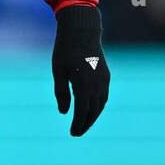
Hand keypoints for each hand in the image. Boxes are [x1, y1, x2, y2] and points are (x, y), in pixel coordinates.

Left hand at [52, 5, 108, 136]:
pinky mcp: (106, 75)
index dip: (78, 124)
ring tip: (84, 124)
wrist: (82, 31)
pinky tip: (91, 110)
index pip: (82, 111)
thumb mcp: (58, 71)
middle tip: (77, 133)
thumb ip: (61, 93)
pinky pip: (104, 96)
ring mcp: (104, 80)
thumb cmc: (65, 50)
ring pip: (100, 105)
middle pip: (93, 111)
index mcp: (83, 84)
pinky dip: (98, 106)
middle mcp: (97, 84)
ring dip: (93, 116)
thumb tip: (64, 112)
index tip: (73, 133)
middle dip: (85, 124)